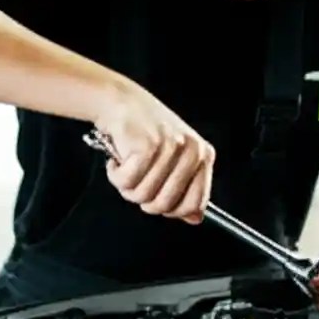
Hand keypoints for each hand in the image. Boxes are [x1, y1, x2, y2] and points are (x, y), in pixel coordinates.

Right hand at [93, 86, 214, 223]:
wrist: (120, 100)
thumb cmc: (145, 129)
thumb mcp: (174, 157)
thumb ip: (186, 188)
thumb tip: (194, 218)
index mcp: (202, 155)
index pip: (196, 204)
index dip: (172, 210)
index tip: (158, 199)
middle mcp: (190, 150)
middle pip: (166, 205)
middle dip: (144, 199)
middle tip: (137, 180)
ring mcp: (170, 148)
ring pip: (143, 196)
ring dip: (126, 186)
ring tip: (127, 166)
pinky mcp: (146, 146)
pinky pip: (127, 182)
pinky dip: (116, 176)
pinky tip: (118, 160)